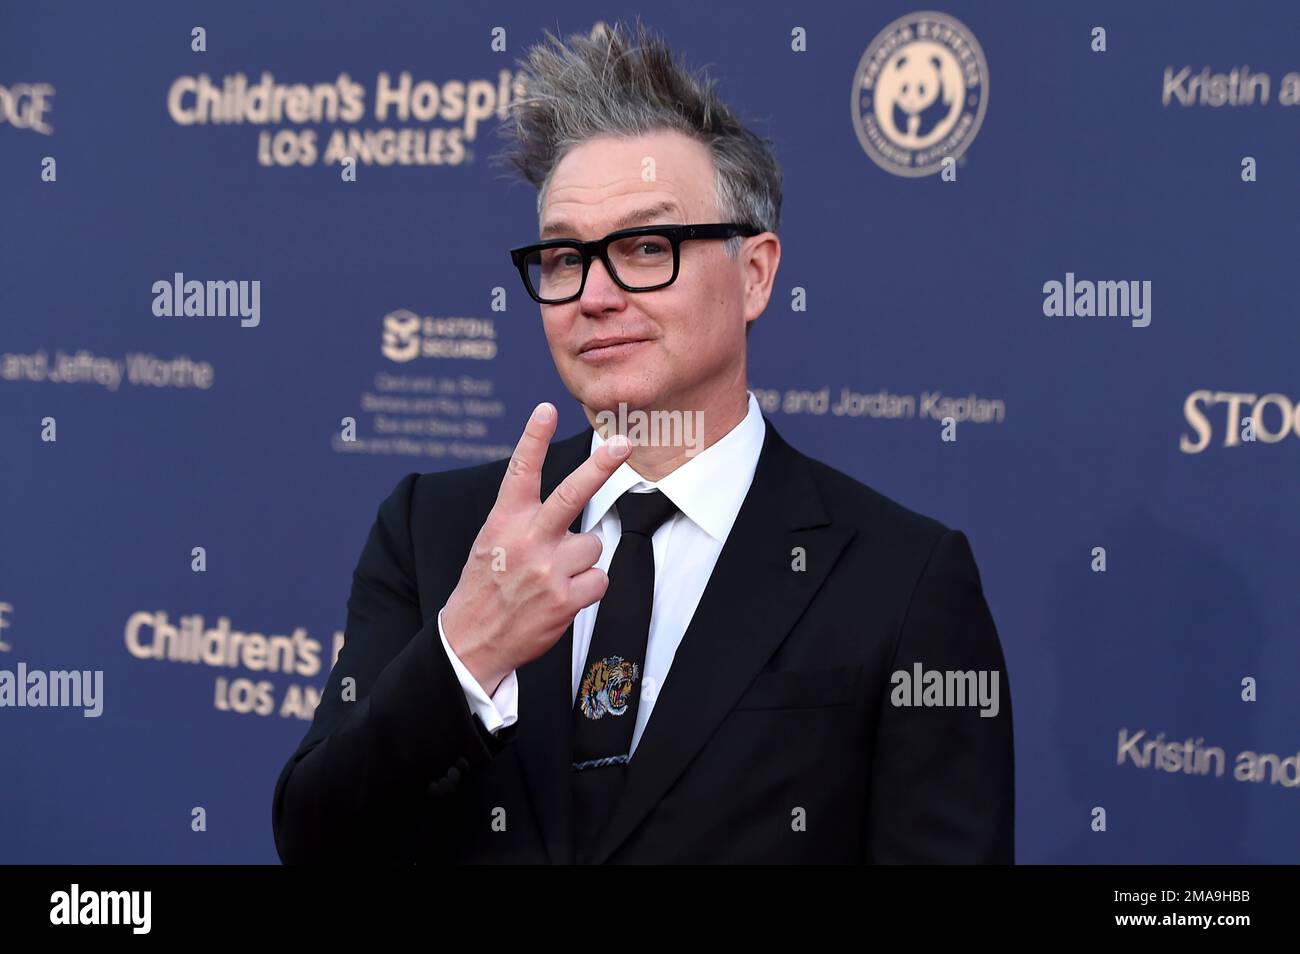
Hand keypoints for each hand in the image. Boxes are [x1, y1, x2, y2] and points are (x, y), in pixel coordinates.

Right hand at [441, 402, 629, 694]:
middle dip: (600, 467)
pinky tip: (564, 597)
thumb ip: (524, 517)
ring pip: (594, 545)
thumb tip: (568, 500)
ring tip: (554, 576)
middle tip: (623, 444)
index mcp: (504, 521)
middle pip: (570, 495)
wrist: (472, 641)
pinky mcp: (564, 599)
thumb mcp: (491, 541)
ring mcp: (546, 570)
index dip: (533, 438)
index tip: (546, 408)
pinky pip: (600, 579)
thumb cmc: (487, 585)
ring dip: (582, 560)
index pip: (520, 471)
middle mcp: (526, 540)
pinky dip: (588, 588)